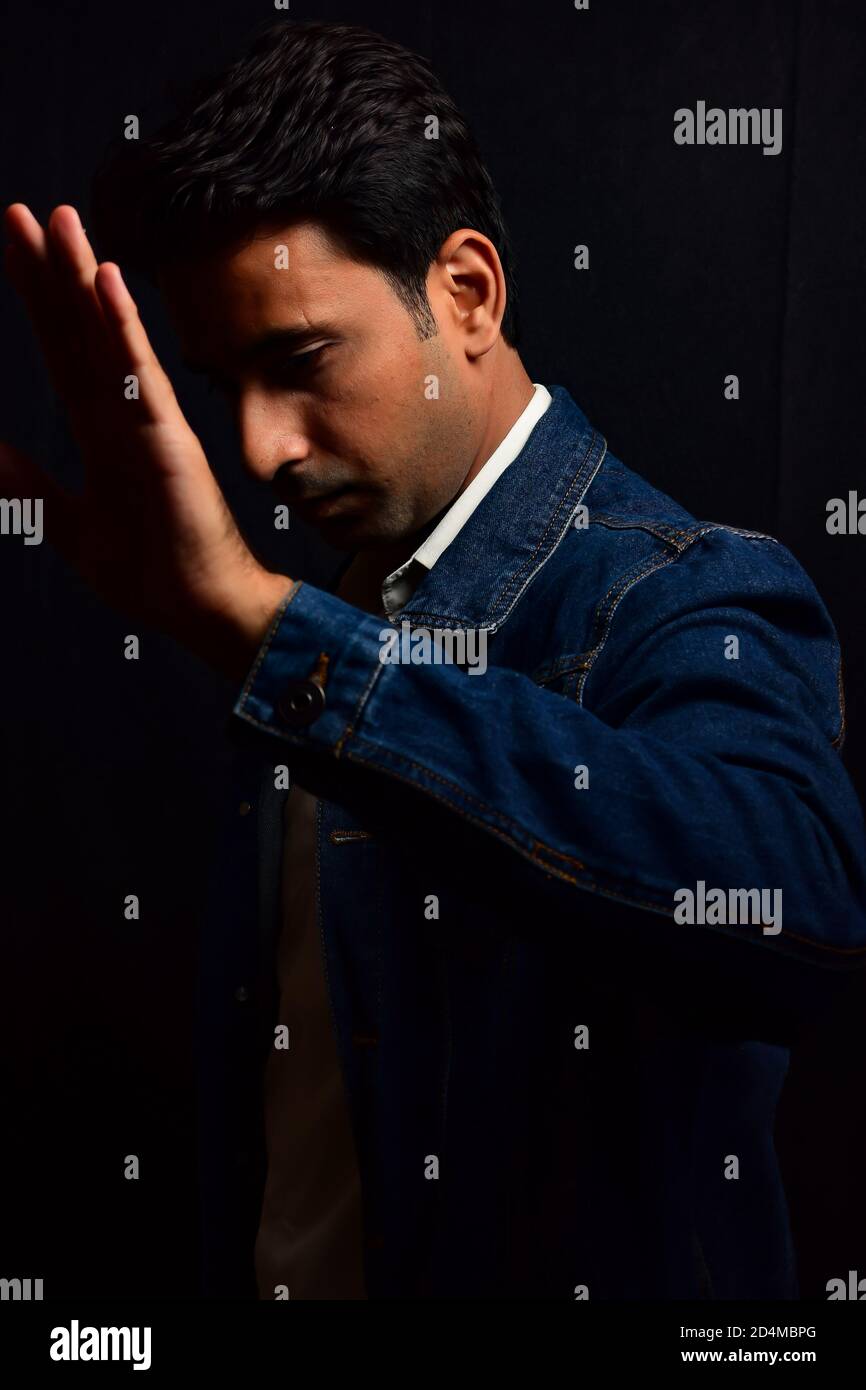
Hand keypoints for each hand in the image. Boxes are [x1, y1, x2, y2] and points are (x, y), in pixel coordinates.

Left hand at [1, 202, 291, 679]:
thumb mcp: (71, 524)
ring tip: (61, 221)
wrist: (199, 610)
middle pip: (79, 330)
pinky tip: (106, 281)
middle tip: (22, 213)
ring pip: (108, 337)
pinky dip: (122, 328)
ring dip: (83, 278)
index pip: (62, 351)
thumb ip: (32, 484)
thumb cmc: (152, 573)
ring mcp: (147, 422)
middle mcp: (122, 416)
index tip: (13, 249)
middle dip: (50, 272)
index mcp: (101, 433)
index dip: (37, 300)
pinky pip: (140, 375)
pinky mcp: (167, 440)